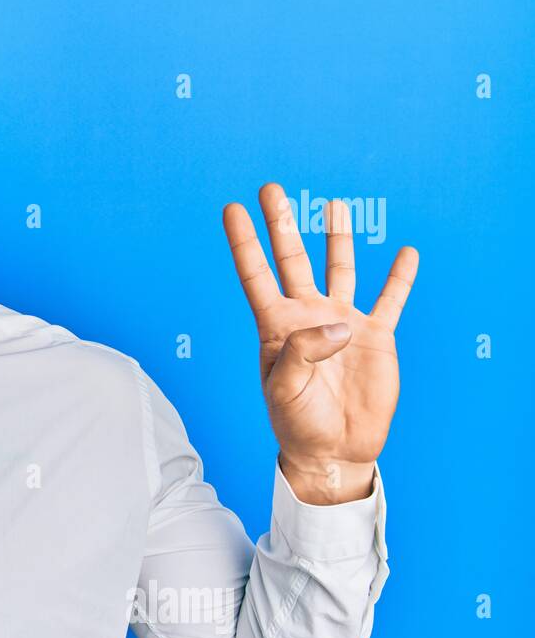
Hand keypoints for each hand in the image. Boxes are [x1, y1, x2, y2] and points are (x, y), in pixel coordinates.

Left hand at [222, 183, 418, 503]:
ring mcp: (342, 324)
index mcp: (276, 326)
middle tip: (270, 187)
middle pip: (292, 259)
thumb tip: (338, 324)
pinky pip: (390, 300)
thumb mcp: (286, 389)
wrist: (333, 450)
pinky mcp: (376, 338)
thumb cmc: (298, 422)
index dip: (244, 242)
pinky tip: (404, 253)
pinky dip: (399, 278)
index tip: (232, 209)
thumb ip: (304, 352)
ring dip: (338, 238)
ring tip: (336, 204)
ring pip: (340, 269)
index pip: (256, 274)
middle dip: (281, 223)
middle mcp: (307, 317)